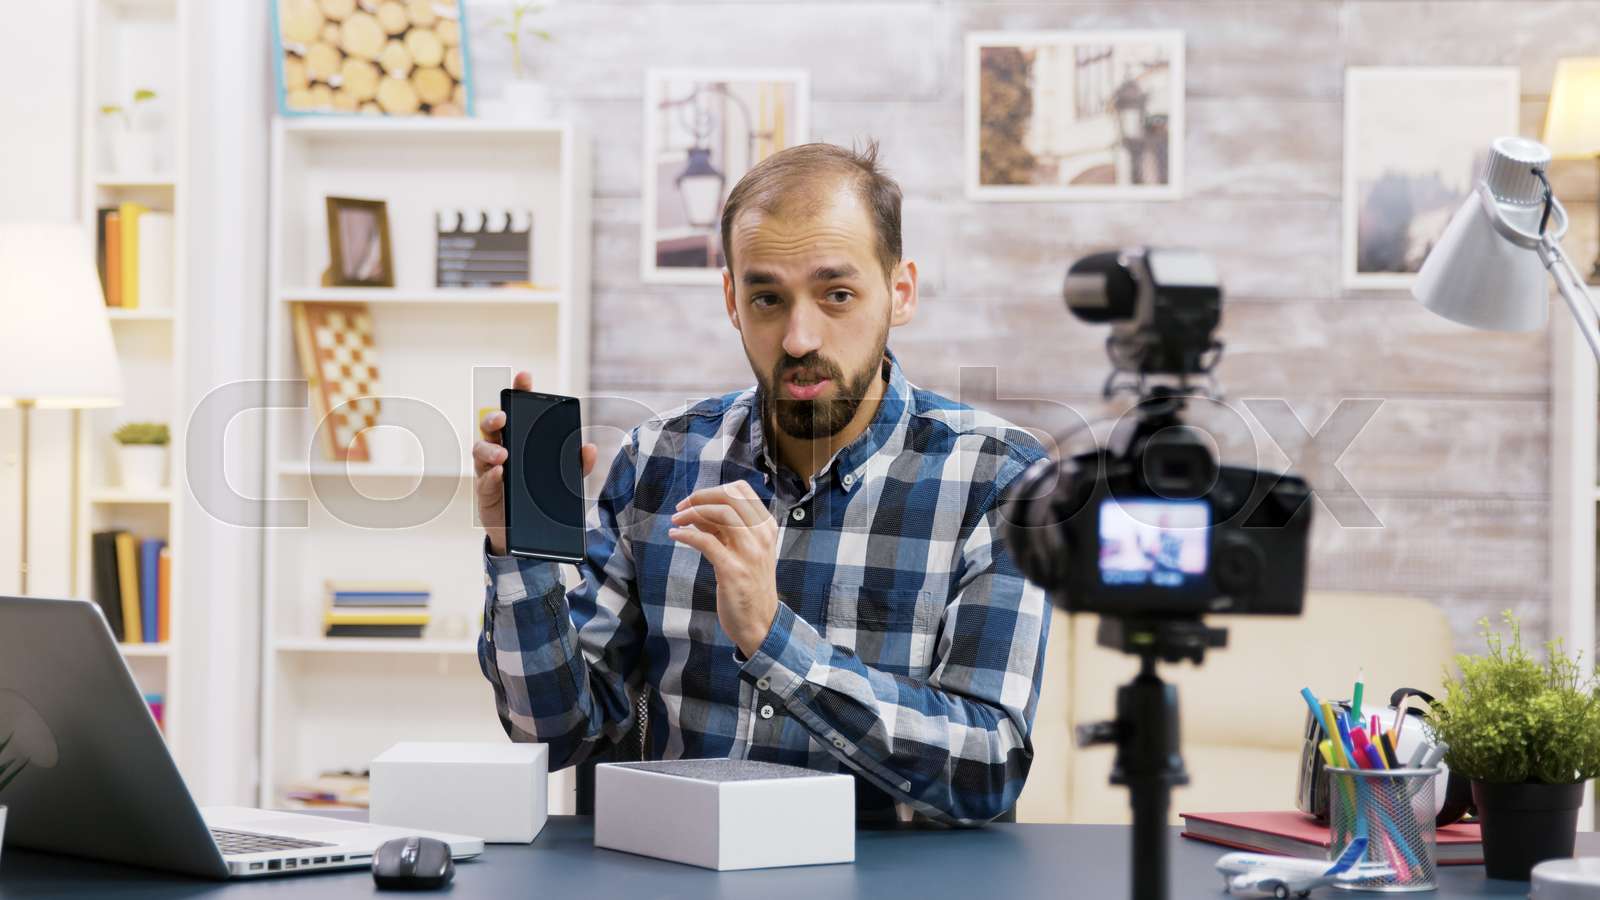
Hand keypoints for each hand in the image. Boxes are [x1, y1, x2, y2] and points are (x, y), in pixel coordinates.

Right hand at [475, 370, 597, 555]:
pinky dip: (491, 476)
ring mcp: (489, 470)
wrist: (526, 533)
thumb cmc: (538, 497)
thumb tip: (589, 448)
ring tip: (503, 455)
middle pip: (490, 427)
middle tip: (502, 418)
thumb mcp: (563, 480)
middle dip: (493, 418)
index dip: (518, 392)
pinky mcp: (485, 492)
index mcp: (518, 441)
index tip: (524, 376)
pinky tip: (500, 473)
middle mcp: (500, 450)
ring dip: (489, 450)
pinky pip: (483, 480)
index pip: (516, 411)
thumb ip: (575, 465)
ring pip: (480, 451)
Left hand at [668, 480, 779, 656]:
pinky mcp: (732, 570)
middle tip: (680, 508)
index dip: (712, 491)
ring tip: (675, 521)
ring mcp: (749, 553)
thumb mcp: (744, 552)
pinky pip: (706, 541)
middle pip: (729, 498)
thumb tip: (697, 512)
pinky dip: (686, 535)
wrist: (760, 623)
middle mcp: (761, 536)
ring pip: (720, 514)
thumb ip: (725, 531)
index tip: (694, 500)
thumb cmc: (750, 586)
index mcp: (766, 528)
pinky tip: (675, 536)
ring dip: (691, 513)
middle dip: (699, 498)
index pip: (741, 491)